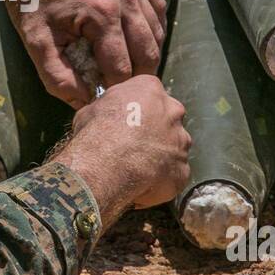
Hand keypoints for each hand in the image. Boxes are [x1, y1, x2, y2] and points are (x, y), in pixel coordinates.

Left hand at [5, 0, 166, 106]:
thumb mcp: (35, 43)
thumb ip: (59, 79)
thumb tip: (86, 103)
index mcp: (102, 14)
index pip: (122, 68)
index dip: (113, 88)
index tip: (103, 96)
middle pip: (148, 52)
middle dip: (136, 76)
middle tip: (120, 86)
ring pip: (157, 31)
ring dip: (146, 53)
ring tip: (128, 66)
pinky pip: (157, 6)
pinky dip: (152, 27)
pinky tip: (137, 39)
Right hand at [51, 76, 190, 226]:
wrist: (104, 165)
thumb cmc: (96, 133)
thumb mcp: (92, 109)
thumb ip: (109, 108)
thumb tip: (106, 115)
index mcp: (150, 89)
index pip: (150, 94)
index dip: (138, 110)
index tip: (128, 121)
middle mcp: (172, 111)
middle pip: (168, 120)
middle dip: (155, 131)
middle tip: (133, 145)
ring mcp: (181, 142)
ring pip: (174, 148)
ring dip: (160, 156)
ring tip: (136, 168)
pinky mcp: (182, 170)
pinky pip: (174, 175)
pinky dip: (162, 180)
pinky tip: (142, 184)